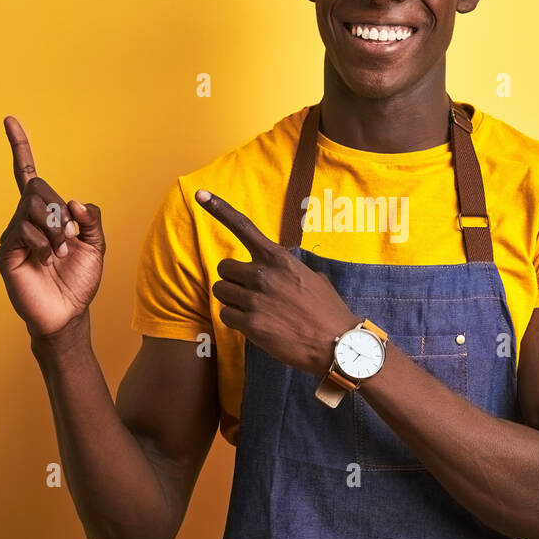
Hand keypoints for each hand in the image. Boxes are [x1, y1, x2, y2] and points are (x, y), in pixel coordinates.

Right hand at [0, 116, 105, 339]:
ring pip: (32, 209)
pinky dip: (43, 244)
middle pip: (38, 189)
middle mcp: (25, 219)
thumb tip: (73, 201)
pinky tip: (46, 260)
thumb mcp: (96, 244)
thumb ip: (91, 218)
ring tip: (59, 254)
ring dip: (55, 231)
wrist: (68, 313)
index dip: (19, 148)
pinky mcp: (6, 252)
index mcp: (45, 214)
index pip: (28, 175)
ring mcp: (13, 235)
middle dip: (60, 211)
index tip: (10, 121)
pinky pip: (23, 231)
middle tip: (68, 239)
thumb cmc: (79, 280)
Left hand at [194, 189, 358, 377]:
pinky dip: (236, 322)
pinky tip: (256, 326)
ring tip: (255, 311)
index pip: (244, 227)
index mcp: (279, 258)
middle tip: (250, 293)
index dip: (219, 209)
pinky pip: (226, 316)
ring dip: (232, 301)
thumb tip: (280, 271)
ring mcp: (255, 299)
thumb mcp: (312, 278)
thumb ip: (288, 270)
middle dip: (233, 280)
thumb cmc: (327, 311)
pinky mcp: (250, 324)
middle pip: (224, 268)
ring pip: (221, 292)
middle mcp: (264, 274)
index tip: (200, 194)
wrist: (337, 344)